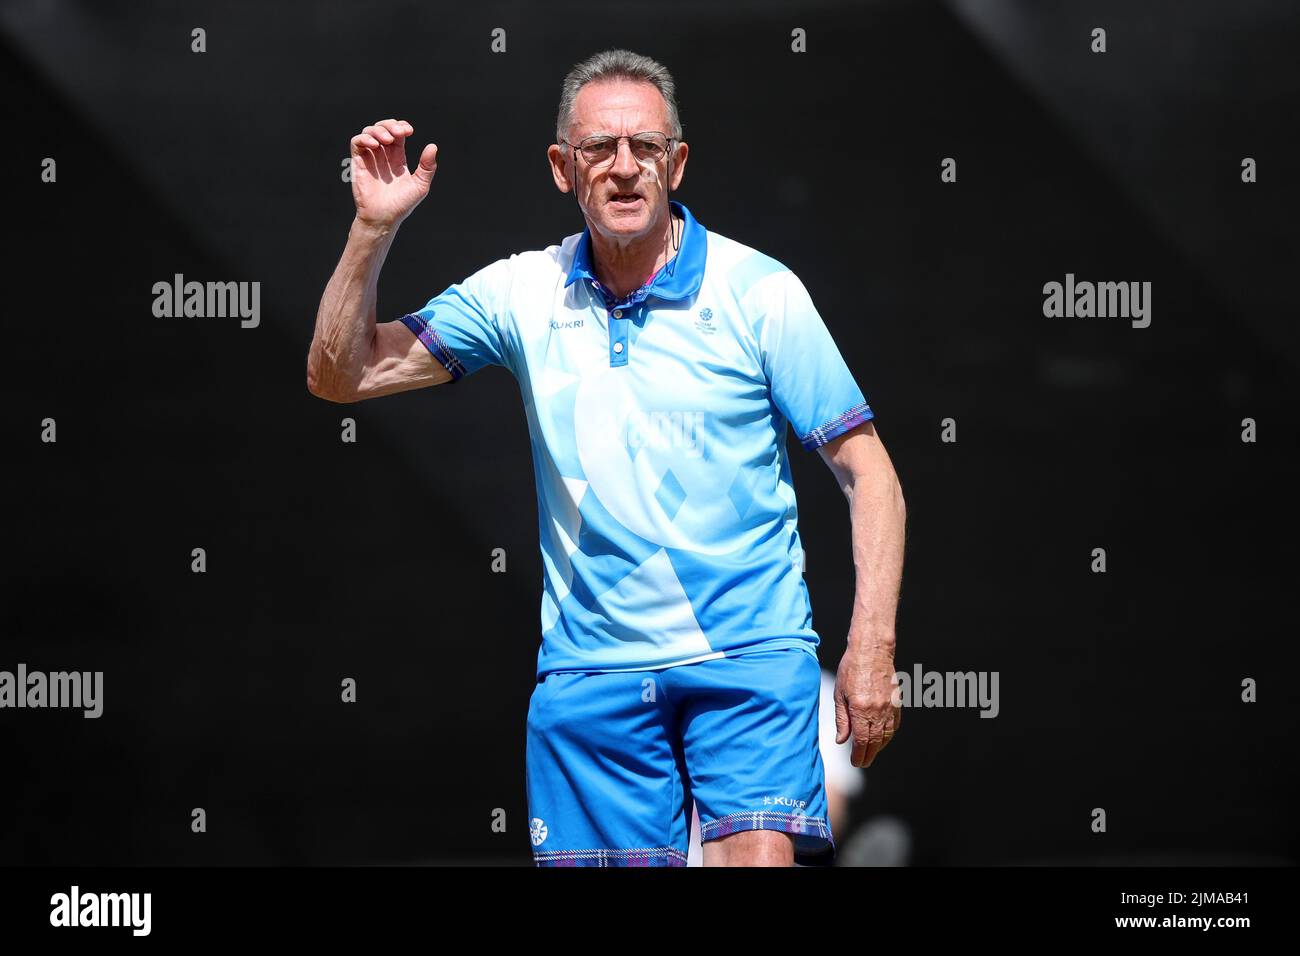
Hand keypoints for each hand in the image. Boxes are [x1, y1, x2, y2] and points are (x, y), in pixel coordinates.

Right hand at [350, 118, 437, 227]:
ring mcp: (370, 158)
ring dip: (378, 130)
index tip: (409, 131)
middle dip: (390, 125)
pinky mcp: (358, 163)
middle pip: (383, 128)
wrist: (383, 217)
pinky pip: (356, 142)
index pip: (397, 133)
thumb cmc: (401, 205)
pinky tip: (376, 146)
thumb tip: (433, 146)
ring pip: (369, 132)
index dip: (401, 126)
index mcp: (397, 158)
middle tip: (399, 133)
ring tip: (387, 140)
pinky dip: (365, 138)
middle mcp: (383, 156)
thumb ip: (427, 166)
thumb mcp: (420, 185)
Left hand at [834, 645, 900, 767]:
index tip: (856, 762)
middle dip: (869, 755)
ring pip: (887, 735)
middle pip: (875, 741)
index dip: (859, 754)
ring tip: (871, 752)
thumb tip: (842, 740)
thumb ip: (842, 719)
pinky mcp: (896, 702)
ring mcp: (889, 707)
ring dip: (879, 747)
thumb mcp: (839, 694)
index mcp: (860, 709)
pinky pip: (895, 724)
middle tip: (863, 763)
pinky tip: (882, 738)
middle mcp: (877, 710)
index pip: (862, 740)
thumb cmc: (851, 669)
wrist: (872, 651)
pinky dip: (889, 735)